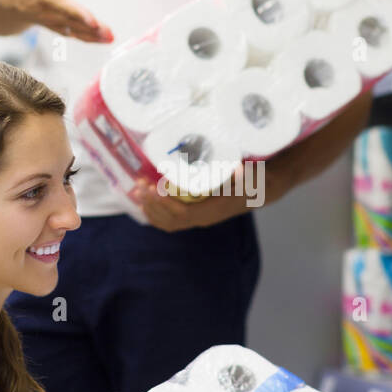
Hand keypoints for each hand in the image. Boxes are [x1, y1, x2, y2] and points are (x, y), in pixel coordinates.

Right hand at [8, 0, 113, 43]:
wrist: (14, 3)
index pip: (59, 4)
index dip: (76, 12)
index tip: (91, 19)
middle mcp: (45, 12)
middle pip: (70, 20)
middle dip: (88, 26)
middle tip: (106, 30)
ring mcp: (51, 23)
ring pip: (73, 29)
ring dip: (92, 34)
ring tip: (109, 36)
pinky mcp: (58, 29)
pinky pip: (74, 35)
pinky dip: (90, 38)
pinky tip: (105, 39)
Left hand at [131, 173, 248, 231]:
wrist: (255, 191)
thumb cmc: (249, 181)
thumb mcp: (250, 177)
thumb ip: (244, 175)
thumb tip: (240, 169)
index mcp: (212, 212)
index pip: (183, 214)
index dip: (166, 204)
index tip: (154, 188)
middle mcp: (202, 219)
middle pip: (170, 220)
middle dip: (152, 204)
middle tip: (140, 185)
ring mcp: (196, 219)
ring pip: (166, 222)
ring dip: (149, 208)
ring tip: (136, 191)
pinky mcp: (192, 215)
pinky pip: (168, 220)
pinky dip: (153, 212)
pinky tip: (144, 200)